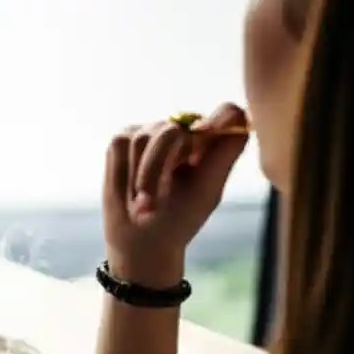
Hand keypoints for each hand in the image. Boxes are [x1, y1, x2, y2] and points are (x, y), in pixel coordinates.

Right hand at [103, 103, 249, 286]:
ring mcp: (152, 133)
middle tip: (151, 202)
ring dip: (140, 175)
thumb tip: (232, 116)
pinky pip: (121, 142)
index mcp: (214, 142)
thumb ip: (224, 151)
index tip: (197, 148)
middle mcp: (185, 131)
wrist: (141, 239)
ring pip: (143, 136)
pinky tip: (128, 189)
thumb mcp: (208, 189)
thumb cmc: (180, 218)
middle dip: (157, 166)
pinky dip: (121, 170)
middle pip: (173, 128)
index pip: (227, 114)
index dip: (215, 124)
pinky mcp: (124, 139)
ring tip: (142, 200)